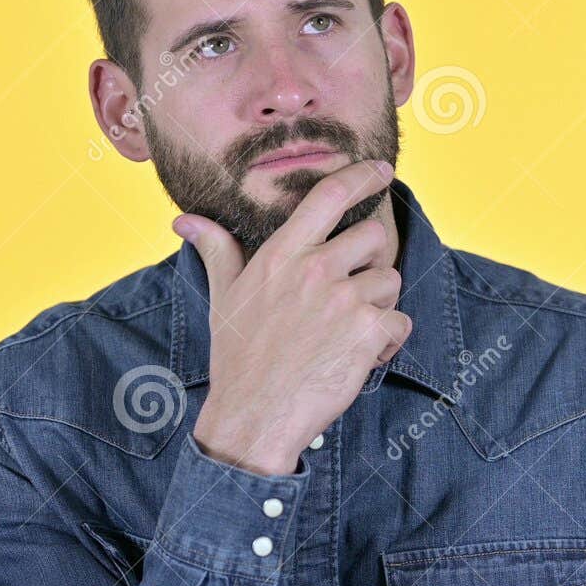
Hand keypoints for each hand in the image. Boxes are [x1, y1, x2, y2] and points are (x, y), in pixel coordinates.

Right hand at [172, 159, 411, 475]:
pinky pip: (399, 322)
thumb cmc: (237, 357)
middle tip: (352, 293)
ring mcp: (343, 300)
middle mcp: (314, 270)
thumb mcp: (223, 297)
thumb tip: (185, 220)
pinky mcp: (367, 333)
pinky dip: (388, 341)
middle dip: (372, 261)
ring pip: (390, 282)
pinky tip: (359, 357)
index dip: (361, 176)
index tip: (380, 169)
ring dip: (379, 307)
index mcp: (281, 254)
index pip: (329, 196)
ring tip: (347, 335)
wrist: (253, 416)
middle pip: (374, 236)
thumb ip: (217, 250)